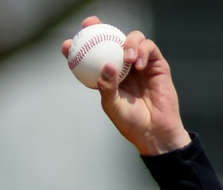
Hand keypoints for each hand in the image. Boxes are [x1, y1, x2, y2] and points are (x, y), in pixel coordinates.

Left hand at [62, 17, 190, 155]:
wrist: (154, 131)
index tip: (67, 45)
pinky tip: (137, 63)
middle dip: (99, 28)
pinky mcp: (156, 64)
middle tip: (90, 25)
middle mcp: (123, 67)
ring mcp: (140, 64)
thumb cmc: (131, 123)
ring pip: (132, 39)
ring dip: (128, 43)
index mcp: (108, 77)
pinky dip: (143, 51)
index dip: (80, 48)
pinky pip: (149, 48)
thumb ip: (107, 87)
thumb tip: (106, 65)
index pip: (92, 58)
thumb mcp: (112, 106)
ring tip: (126, 58)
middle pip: (111, 41)